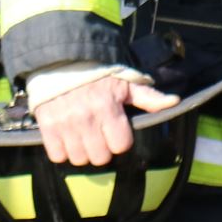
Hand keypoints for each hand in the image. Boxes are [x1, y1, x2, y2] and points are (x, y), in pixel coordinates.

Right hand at [32, 73, 176, 165]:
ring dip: (82, 152)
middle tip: (97, 136)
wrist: (57, 62)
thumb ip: (148, 97)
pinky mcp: (47, 126)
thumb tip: (175, 102)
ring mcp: (65, 123)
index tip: (114, 131)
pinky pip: (58, 155)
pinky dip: (61, 151)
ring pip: (79, 158)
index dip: (120, 140)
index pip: (121, 145)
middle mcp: (86, 118)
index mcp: (108, 107)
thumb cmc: (95, 75)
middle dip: (101, 149)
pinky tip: (65, 139)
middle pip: (100, 157)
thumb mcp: (124, 83)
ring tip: (81, 138)